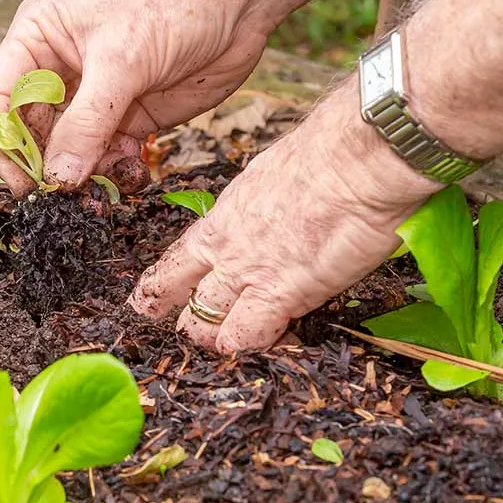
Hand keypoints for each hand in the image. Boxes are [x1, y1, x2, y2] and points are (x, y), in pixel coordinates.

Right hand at [0, 0, 279, 194]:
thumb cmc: (172, 3)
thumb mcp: (121, 60)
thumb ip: (86, 123)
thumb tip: (57, 178)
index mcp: (38, 37)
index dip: (4, 145)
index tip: (22, 185)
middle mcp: (59, 68)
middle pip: (33, 132)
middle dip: (48, 166)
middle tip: (66, 198)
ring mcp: (94, 96)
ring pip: (70, 151)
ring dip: (83, 175)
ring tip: (104, 189)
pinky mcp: (128, 117)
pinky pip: (106, 157)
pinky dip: (114, 171)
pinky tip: (132, 168)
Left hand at [131, 80, 433, 353]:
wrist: (352, 161)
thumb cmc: (325, 157)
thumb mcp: (269, 177)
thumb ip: (259, 206)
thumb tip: (266, 211)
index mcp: (222, 218)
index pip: (177, 262)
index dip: (162, 286)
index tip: (149, 301)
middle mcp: (225, 249)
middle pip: (184, 298)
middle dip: (185, 319)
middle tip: (193, 332)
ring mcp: (248, 274)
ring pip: (206, 324)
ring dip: (218, 338)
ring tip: (234, 342)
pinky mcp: (281, 295)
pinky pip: (247, 336)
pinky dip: (254, 345)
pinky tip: (271, 340)